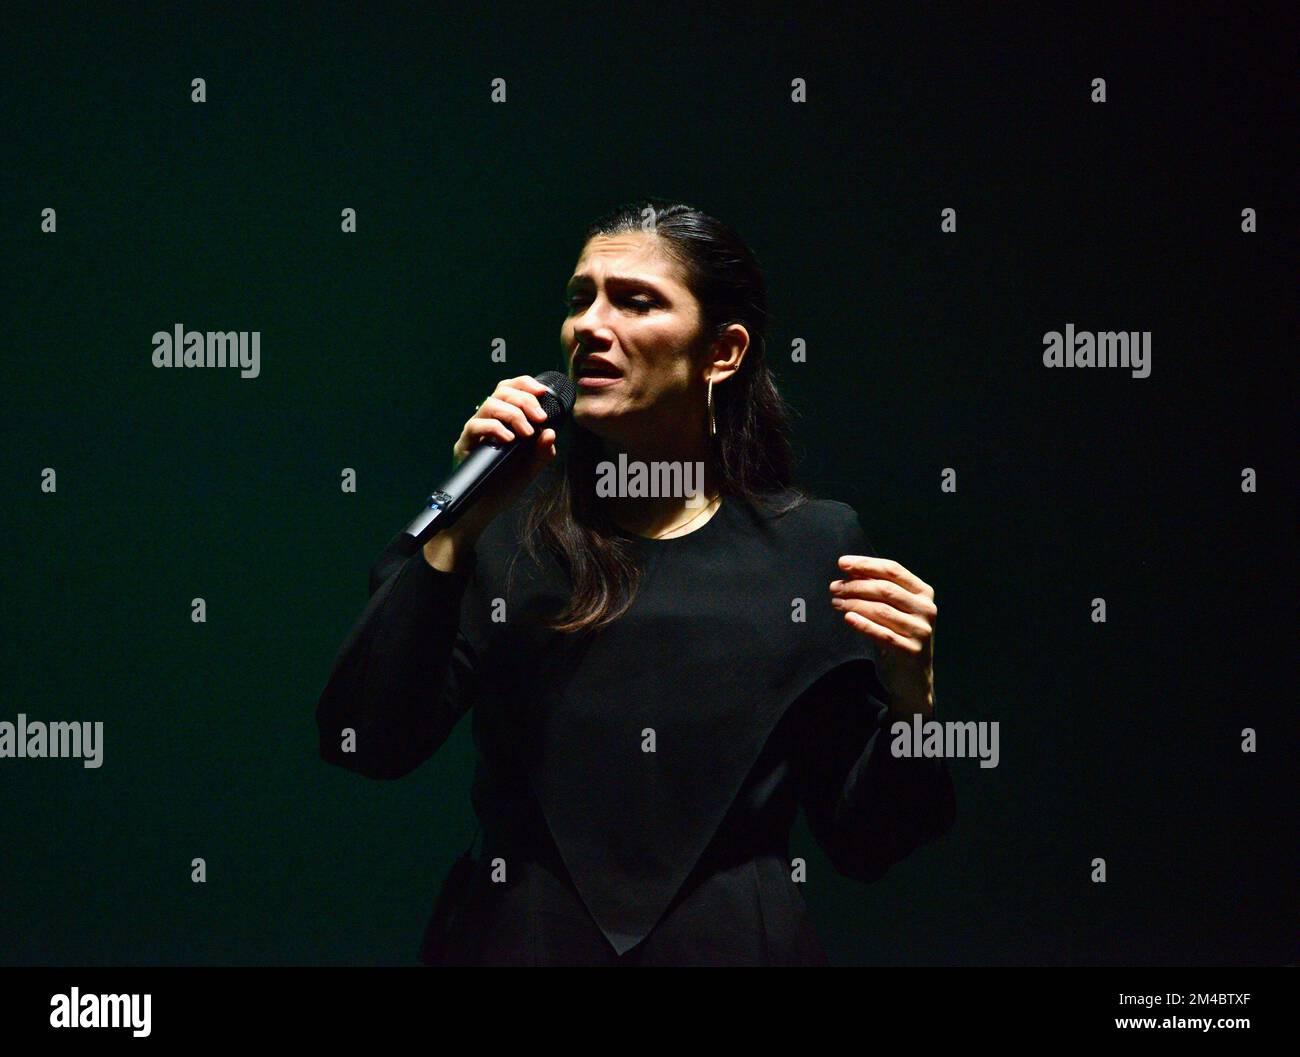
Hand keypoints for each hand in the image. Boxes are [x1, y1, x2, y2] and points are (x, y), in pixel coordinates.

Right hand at [450, 375, 558, 533]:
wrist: (484, 510)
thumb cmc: (504, 486)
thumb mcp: (531, 468)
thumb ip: (542, 451)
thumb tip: (550, 433)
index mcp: (504, 420)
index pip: (511, 389)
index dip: (526, 384)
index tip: (543, 392)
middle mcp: (488, 421)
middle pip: (502, 392)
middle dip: (525, 400)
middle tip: (540, 418)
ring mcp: (475, 432)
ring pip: (489, 404)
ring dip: (513, 414)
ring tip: (526, 433)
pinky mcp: (464, 445)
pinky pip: (476, 426)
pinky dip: (495, 428)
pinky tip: (509, 440)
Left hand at [830, 555, 935, 717]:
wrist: (912, 678)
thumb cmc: (898, 636)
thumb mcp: (894, 609)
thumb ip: (878, 590)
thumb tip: (849, 570)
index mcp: (923, 593)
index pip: (893, 570)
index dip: (866, 564)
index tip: (842, 563)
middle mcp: (926, 609)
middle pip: (885, 589)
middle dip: (855, 585)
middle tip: (834, 587)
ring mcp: (921, 630)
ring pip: (881, 610)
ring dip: (854, 603)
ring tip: (835, 602)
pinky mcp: (912, 650)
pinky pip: (883, 634)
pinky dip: (863, 624)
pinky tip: (848, 618)